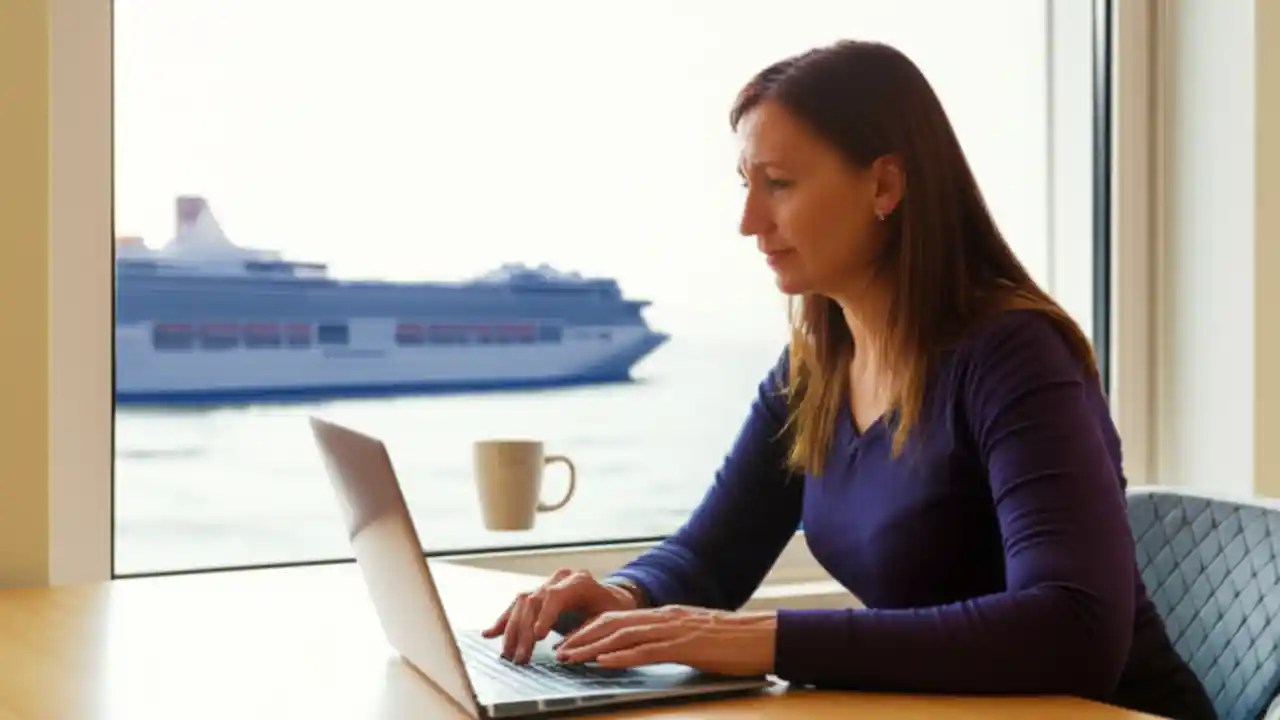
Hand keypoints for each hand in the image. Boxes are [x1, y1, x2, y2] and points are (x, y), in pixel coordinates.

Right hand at [482, 568, 638, 663]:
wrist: (613, 599)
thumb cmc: (614, 611)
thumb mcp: (608, 620)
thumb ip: (586, 630)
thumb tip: (562, 650)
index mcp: (578, 581)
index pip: (555, 596)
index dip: (545, 616)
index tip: (537, 637)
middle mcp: (559, 579)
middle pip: (534, 601)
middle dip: (524, 631)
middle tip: (520, 659)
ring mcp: (546, 584)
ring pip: (521, 603)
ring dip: (512, 630)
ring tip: (507, 654)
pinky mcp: (537, 595)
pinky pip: (516, 606)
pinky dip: (504, 621)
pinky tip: (489, 634)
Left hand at [553, 605, 776, 676]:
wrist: (763, 636)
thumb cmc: (732, 642)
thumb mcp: (693, 638)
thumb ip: (669, 641)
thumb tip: (646, 651)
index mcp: (665, 615)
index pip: (618, 618)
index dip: (590, 629)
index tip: (568, 642)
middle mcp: (664, 618)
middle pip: (613, 622)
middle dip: (582, 636)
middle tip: (558, 651)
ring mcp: (674, 630)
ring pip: (623, 635)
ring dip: (592, 647)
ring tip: (570, 658)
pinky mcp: (685, 646)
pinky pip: (647, 651)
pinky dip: (622, 656)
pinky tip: (604, 662)